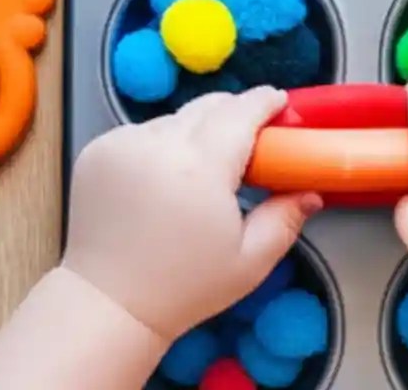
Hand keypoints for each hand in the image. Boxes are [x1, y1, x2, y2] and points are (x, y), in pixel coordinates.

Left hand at [61, 87, 322, 342]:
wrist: (109, 304)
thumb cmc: (185, 287)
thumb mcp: (250, 261)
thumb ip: (285, 219)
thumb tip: (310, 190)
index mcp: (201, 167)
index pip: (240, 112)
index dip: (263, 102)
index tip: (279, 102)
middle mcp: (158, 144)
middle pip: (207, 106)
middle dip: (233, 112)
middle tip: (250, 135)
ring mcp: (122, 144)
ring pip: (173, 120)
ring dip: (194, 132)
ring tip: (202, 167)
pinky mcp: (97, 152)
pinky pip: (140, 133)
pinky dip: (159, 145)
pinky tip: (163, 178)